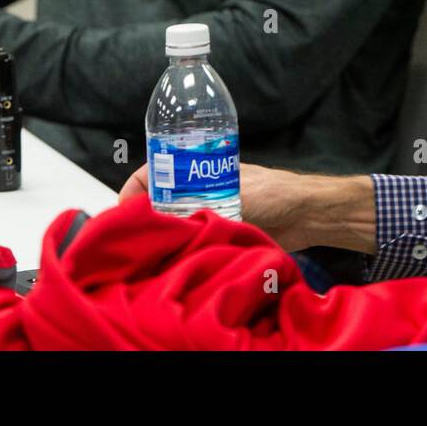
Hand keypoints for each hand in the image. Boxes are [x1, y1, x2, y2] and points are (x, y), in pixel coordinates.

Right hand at [119, 161, 332, 252]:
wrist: (305, 216)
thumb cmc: (274, 193)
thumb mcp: (230, 195)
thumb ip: (199, 206)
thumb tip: (165, 221)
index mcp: (198, 167)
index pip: (151, 173)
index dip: (132, 190)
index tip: (121, 212)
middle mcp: (198, 187)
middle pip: (156, 198)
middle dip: (143, 215)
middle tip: (133, 236)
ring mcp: (207, 208)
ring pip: (171, 219)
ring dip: (162, 232)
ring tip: (152, 249)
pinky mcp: (217, 229)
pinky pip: (189, 237)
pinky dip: (180, 246)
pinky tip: (174, 258)